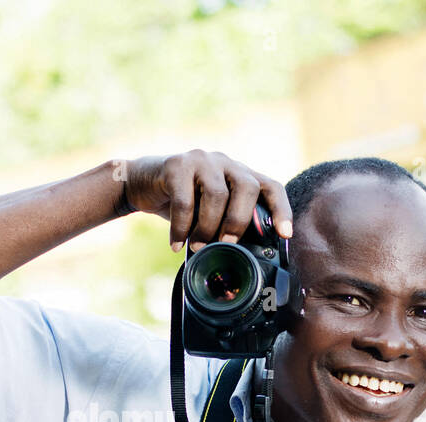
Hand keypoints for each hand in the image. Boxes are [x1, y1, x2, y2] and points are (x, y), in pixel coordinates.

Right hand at [120, 150, 291, 251]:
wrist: (140, 183)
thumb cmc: (180, 203)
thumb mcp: (207, 212)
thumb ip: (225, 224)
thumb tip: (240, 258)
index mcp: (239, 174)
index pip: (270, 186)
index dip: (281, 210)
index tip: (285, 234)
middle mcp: (224, 162)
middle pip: (247, 187)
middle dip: (238, 222)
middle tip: (226, 245)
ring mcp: (201, 160)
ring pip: (216, 194)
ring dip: (207, 228)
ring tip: (197, 247)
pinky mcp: (176, 165)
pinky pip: (184, 201)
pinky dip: (181, 228)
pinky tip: (176, 244)